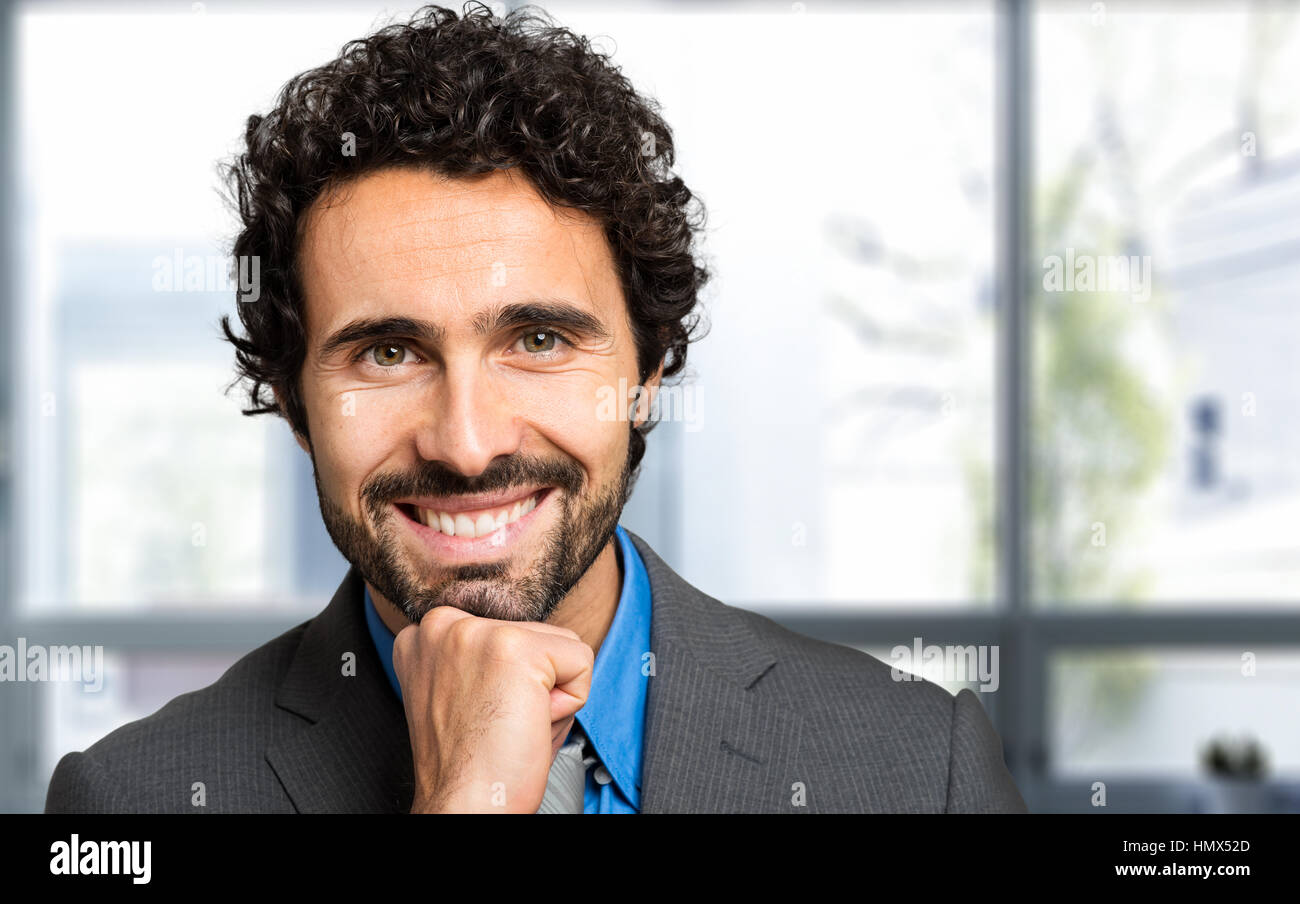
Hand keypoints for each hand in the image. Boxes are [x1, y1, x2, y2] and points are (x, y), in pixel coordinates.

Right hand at [394, 605, 593, 812]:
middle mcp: (443, 625)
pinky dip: (572, 702)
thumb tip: (534, 642)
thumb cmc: (473, 764)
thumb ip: (487, 658)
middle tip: (499, 723)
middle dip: (534, 683)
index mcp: (428, 636)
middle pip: (536, 635)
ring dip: (552, 691)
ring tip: (513, 723)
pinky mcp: (514, 647)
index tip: (480, 713)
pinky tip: (530, 724)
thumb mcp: (467, 691)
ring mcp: (478, 632)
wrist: (465, 805)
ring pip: (562, 646)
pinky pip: (582, 661)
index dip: (510, 682)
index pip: (507, 633)